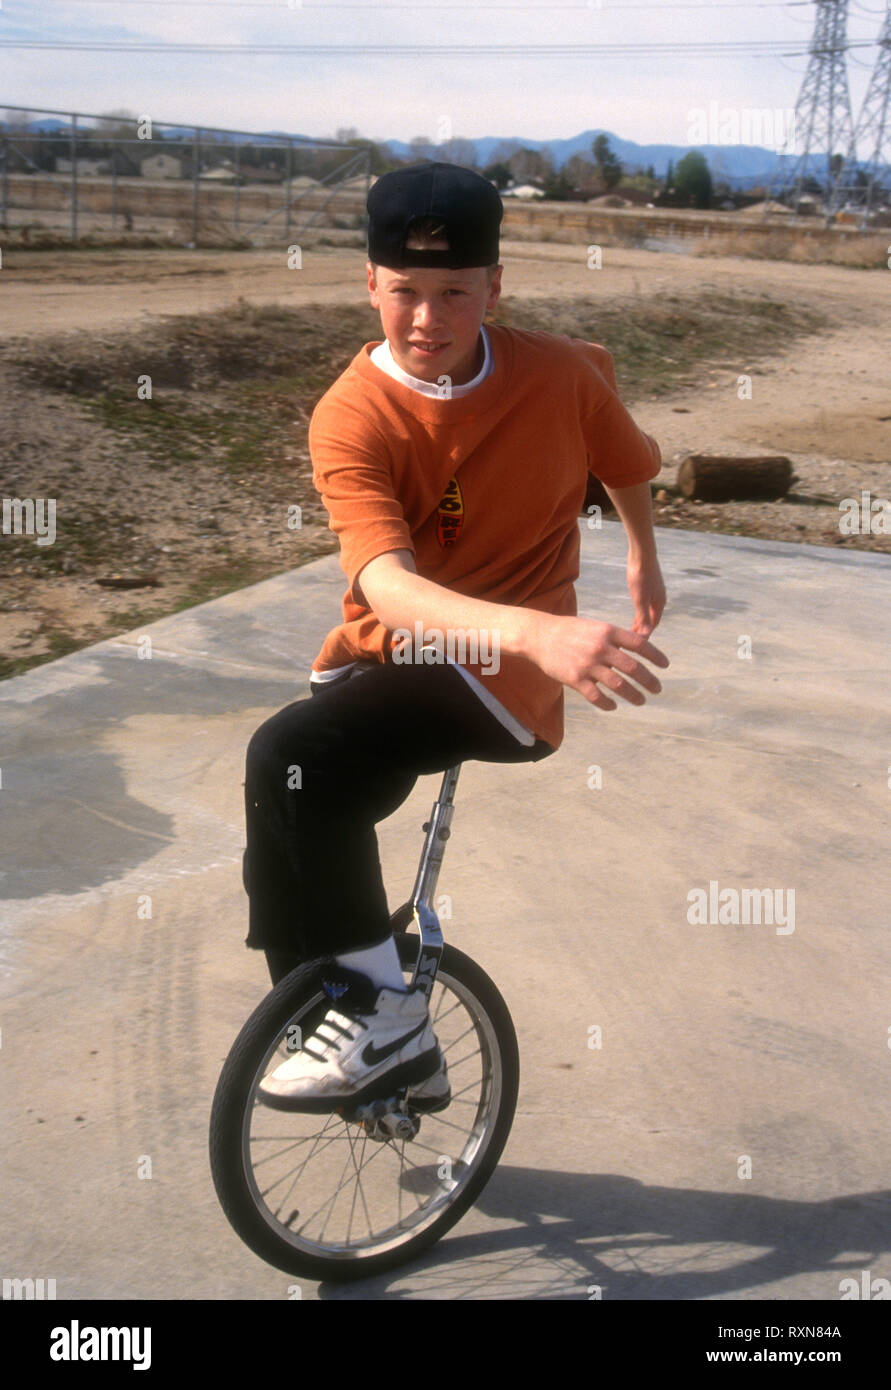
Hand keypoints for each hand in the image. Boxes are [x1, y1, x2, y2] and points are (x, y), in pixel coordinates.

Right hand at [527, 611, 668, 711]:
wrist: (539, 636)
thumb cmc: (570, 631)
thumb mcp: (595, 627)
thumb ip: (615, 637)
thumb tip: (640, 645)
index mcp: (608, 632)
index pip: (640, 644)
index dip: (655, 656)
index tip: (665, 666)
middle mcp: (600, 648)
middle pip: (633, 668)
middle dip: (649, 681)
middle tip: (657, 689)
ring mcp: (588, 665)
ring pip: (618, 685)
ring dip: (633, 695)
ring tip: (641, 701)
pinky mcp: (575, 679)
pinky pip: (597, 697)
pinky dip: (608, 704)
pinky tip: (614, 706)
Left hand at [627, 553, 666, 635]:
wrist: (643, 553)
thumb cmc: (641, 575)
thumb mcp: (640, 598)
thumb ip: (642, 617)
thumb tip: (645, 635)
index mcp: (659, 604)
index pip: (653, 624)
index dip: (645, 634)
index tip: (636, 644)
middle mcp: (660, 598)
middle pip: (652, 618)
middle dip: (644, 628)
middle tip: (632, 638)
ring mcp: (656, 591)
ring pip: (649, 610)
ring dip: (642, 619)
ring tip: (633, 627)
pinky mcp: (650, 584)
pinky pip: (647, 602)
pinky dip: (641, 610)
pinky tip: (636, 609)